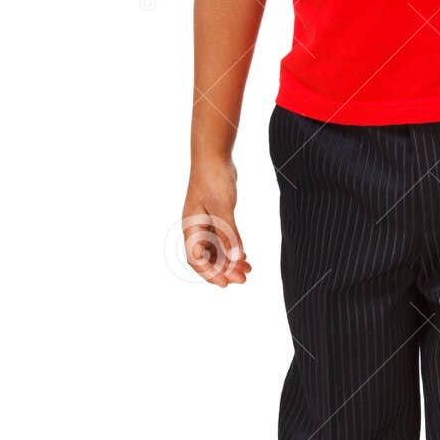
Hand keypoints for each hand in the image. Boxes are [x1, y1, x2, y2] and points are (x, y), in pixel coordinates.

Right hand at [183, 158, 251, 286]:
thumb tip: (237, 257)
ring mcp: (205, 223)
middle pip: (207, 258)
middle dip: (224, 270)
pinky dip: (232, 249)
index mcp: (191, 227)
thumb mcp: (222, 208)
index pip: (197, 259)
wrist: (213, 156)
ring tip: (248, 270)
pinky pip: (221, 240)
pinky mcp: (215, 217)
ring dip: (230, 261)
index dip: (210, 273)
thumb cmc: (213, 179)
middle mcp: (196, 228)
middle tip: (244, 279)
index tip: (226, 283)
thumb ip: (229, 234)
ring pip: (216, 250)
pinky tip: (244, 255)